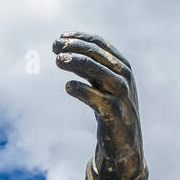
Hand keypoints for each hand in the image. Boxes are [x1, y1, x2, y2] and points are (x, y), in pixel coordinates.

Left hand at [53, 33, 143, 179]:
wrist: (124, 142)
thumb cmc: (110, 107)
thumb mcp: (101, 83)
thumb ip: (88, 67)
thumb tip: (63, 49)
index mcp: (121, 66)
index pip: (100, 44)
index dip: (80, 38)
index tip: (60, 37)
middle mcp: (124, 77)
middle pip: (99, 55)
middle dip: (76, 47)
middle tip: (55, 46)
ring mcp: (122, 96)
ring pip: (101, 73)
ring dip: (79, 63)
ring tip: (58, 60)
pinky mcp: (116, 115)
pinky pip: (100, 100)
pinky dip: (84, 91)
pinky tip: (68, 86)